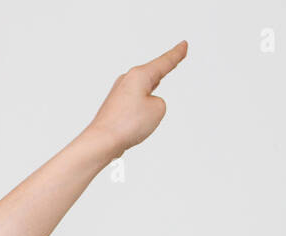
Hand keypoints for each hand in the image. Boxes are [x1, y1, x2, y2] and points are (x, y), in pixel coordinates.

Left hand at [82, 41, 187, 159]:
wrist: (102, 140)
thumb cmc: (126, 124)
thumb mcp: (158, 109)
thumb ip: (159, 102)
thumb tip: (148, 106)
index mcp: (139, 75)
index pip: (164, 62)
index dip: (176, 54)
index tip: (183, 45)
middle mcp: (127, 80)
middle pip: (152, 73)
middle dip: (163, 68)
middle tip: (175, 56)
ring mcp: (119, 93)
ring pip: (143, 89)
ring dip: (151, 87)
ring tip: (160, 79)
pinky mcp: (114, 106)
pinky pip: (134, 101)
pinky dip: (141, 102)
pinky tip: (141, 105)